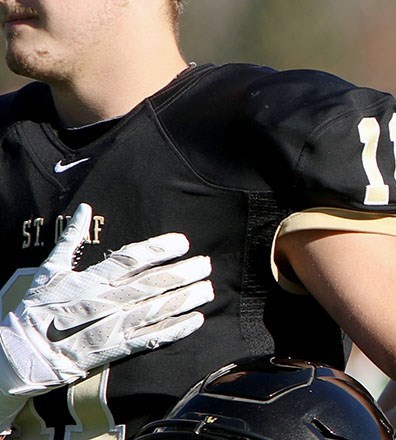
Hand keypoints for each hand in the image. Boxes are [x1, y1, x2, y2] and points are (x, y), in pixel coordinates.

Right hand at [0, 204, 213, 429]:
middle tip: (206, 264)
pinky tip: (195, 321)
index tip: (182, 242)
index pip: (126, 261)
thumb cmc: (35, 310)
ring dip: (182, 301)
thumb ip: (70, 241)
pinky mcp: (108, 353)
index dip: (156, 250)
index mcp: (85, 282)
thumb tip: (86, 209)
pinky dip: (172, 331)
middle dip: (178, 274)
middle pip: (145, 286)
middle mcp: (97, 304)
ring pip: (150, 312)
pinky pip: (146, 341)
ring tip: (207, 290)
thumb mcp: (48, 272)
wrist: (15, 357)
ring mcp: (103, 329)